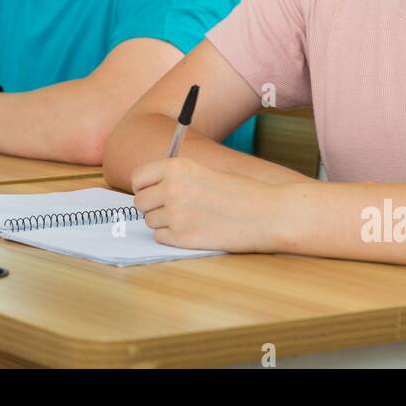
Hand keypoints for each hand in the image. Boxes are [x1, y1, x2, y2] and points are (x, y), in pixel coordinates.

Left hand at [132, 156, 283, 252]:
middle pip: (140, 202)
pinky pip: (160, 237)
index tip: (150, 191)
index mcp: (177, 167)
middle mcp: (171, 189)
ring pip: (150, 221)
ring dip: (163, 221)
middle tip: (171, 208)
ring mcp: (175, 215)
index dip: (143, 186)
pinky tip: (192, 229)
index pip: (138, 178)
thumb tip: (148, 189)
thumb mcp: (203, 171)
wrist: (266, 213)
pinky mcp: (182, 238)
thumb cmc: (239, 192)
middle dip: (152, 206)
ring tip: (189, 218)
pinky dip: (171, 236)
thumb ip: (175, 177)